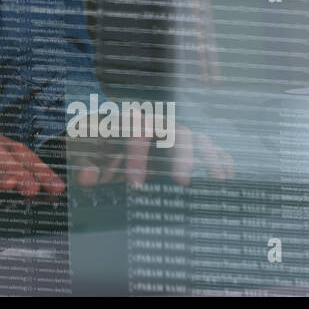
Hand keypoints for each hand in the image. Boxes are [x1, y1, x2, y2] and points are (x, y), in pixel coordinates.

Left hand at [67, 122, 234, 187]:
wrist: (97, 140)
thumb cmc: (90, 144)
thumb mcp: (79, 151)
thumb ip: (82, 163)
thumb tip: (87, 178)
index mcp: (126, 121)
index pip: (135, 133)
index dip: (136, 159)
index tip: (135, 187)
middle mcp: (154, 124)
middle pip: (175, 131)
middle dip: (181, 155)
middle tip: (182, 181)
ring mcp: (170, 134)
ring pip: (195, 138)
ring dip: (208, 156)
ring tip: (219, 180)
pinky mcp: (181, 147)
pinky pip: (205, 148)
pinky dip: (218, 158)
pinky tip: (229, 176)